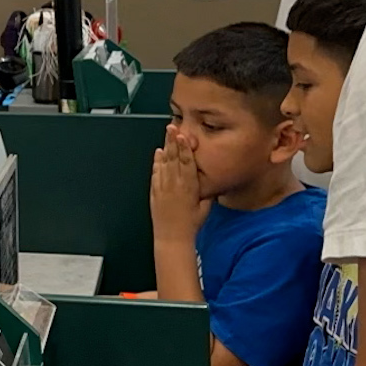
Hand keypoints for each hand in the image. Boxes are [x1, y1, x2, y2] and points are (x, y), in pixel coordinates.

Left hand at [150, 125, 209, 244]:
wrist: (172, 237)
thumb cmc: (191, 224)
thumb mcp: (205, 207)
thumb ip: (207, 192)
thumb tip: (210, 181)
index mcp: (189, 187)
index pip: (188, 163)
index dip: (185, 148)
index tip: (185, 136)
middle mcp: (175, 185)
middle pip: (174, 158)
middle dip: (173, 142)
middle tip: (172, 127)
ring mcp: (163, 187)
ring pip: (164, 163)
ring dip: (165, 147)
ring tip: (166, 134)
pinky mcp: (155, 192)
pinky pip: (156, 173)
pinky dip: (157, 162)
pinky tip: (158, 152)